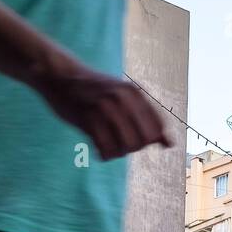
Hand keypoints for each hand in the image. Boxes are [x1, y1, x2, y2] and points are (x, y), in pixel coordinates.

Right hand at [36, 63, 171, 159]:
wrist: (60, 77)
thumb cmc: (95, 91)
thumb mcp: (124, 97)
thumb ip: (148, 119)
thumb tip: (170, 144)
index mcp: (135, 92)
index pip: (158, 127)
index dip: (150, 139)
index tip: (136, 137)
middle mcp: (123, 98)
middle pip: (143, 140)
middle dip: (134, 147)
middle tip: (120, 143)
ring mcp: (104, 108)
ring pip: (126, 146)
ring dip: (118, 152)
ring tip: (110, 147)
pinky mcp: (87, 119)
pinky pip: (106, 148)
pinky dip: (105, 154)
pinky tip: (100, 150)